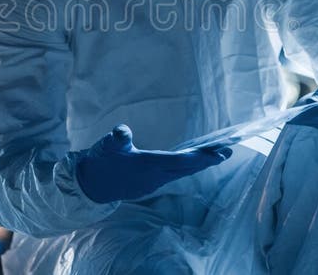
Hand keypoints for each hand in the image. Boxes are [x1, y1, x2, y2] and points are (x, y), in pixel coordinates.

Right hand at [75, 124, 231, 203]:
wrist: (90, 185)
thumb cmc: (100, 161)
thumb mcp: (106, 146)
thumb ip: (116, 138)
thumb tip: (122, 131)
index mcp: (146, 165)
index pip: (178, 162)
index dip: (198, 158)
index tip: (217, 153)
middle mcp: (154, 177)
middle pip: (186, 169)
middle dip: (206, 161)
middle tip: (227, 152)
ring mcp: (153, 183)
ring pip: (181, 173)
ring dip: (199, 165)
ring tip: (216, 156)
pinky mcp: (150, 185)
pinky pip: (175, 176)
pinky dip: (187, 168)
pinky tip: (193, 163)